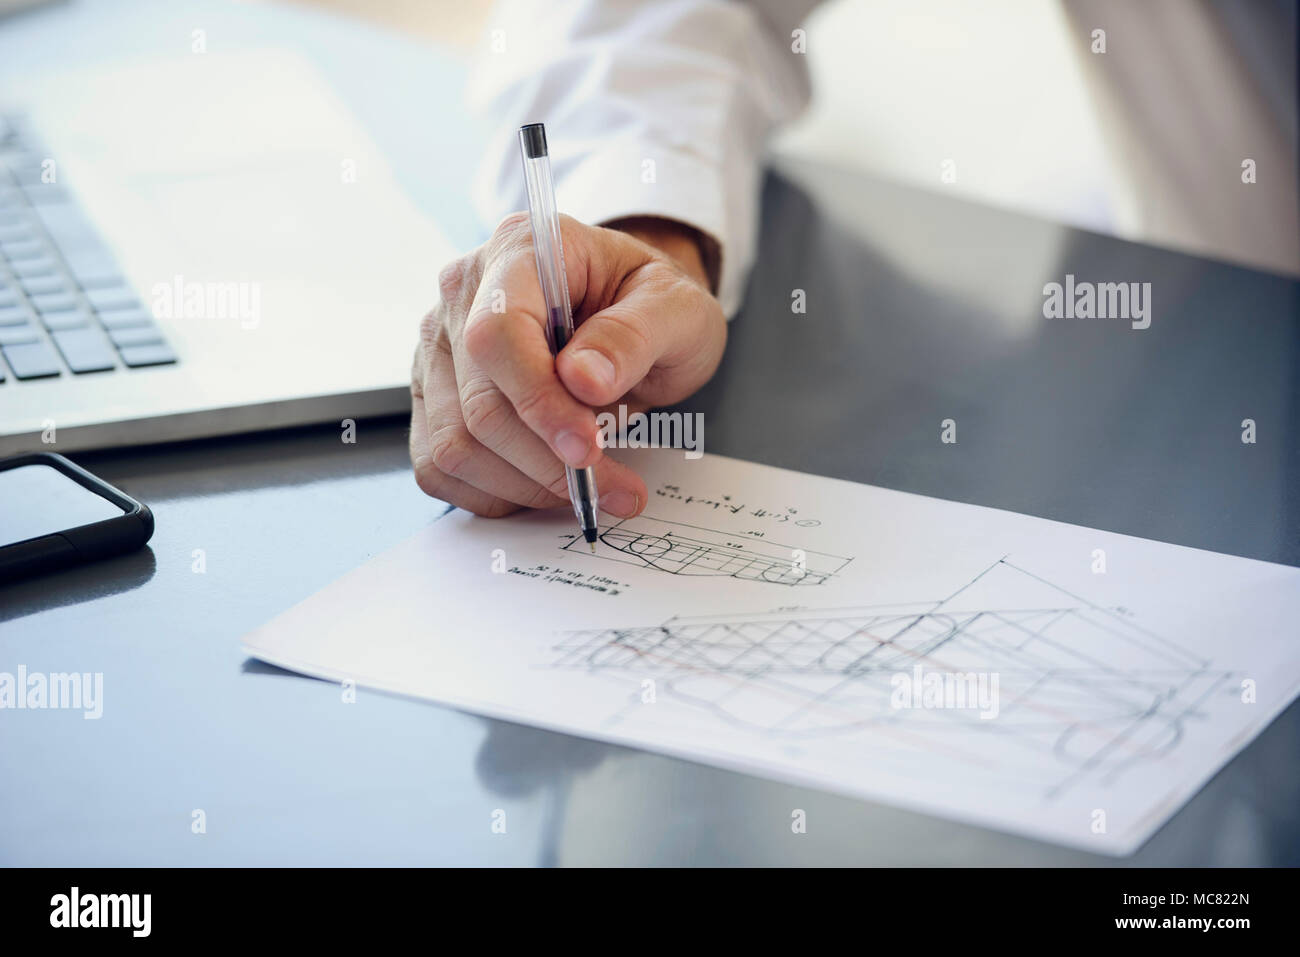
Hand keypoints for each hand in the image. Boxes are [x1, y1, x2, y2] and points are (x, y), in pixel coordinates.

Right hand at [410, 213, 725, 517]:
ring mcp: (440, 348)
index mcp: (520, 250)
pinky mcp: (435, 397)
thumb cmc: (652, 304)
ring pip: (454, 445)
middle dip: (548, 461)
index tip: (588, 446)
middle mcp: (463, 294)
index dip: (538, 401)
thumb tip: (583, 379)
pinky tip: (545, 487)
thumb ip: (634, 336)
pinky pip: (440, 466)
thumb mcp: (676, 309)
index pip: (497, 334)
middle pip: (478, 403)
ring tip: (592, 488)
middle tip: (614, 487)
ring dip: (526, 486)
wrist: (637, 313)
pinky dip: (496, 494)